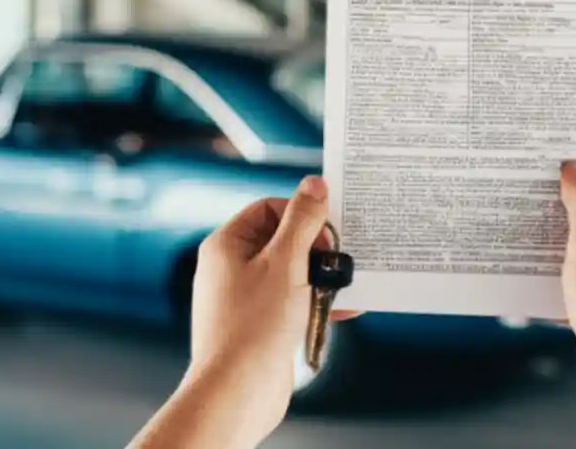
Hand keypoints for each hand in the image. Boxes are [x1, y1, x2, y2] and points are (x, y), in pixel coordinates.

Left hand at [185, 176, 338, 440]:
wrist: (237, 392)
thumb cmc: (253, 326)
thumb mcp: (285, 263)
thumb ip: (302, 221)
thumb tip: (315, 183)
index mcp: (227, 244)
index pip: (269, 208)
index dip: (302, 215)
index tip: (329, 234)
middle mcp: (231, 267)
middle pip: (283, 239)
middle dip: (318, 250)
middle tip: (342, 262)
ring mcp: (245, 297)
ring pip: (292, 272)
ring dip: (322, 278)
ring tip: (348, 287)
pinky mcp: (260, 324)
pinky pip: (292, 301)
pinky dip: (317, 302)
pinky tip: (345, 310)